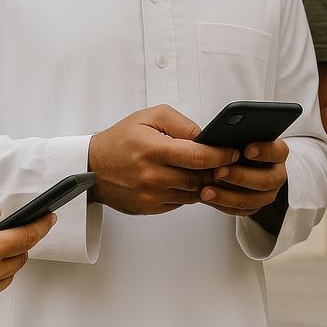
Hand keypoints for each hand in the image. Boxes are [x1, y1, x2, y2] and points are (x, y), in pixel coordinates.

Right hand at [88, 105, 238, 214]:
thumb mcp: (148, 118)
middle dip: (216, 170)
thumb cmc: (121, 139)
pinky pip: (180, 202)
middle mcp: (152, 176)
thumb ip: (180, 124)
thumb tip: (206, 137)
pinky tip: (186, 180)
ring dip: (204, 183)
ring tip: (208, 170)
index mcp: (153, 150)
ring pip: (193, 193)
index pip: (198, 156)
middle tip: (227, 162)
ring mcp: (151, 195)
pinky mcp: (150, 208)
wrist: (92, 167)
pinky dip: (188, 192)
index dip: (221, 155)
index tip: (234, 152)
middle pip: (200, 177)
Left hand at [200, 140, 288, 216]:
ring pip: (252, 200)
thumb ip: (235, 136)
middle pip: (265, 180)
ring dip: (227, 196)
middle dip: (240, 177)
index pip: (277, 151)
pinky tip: (209, 198)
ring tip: (207, 190)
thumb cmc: (235, 146)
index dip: (264, 151)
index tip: (247, 150)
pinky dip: (223, 205)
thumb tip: (221, 137)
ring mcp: (267, 193)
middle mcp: (276, 174)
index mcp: (277, 153)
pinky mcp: (254, 206)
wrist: (232, 164)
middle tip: (219, 172)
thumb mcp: (237, 136)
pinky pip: (241, 211)